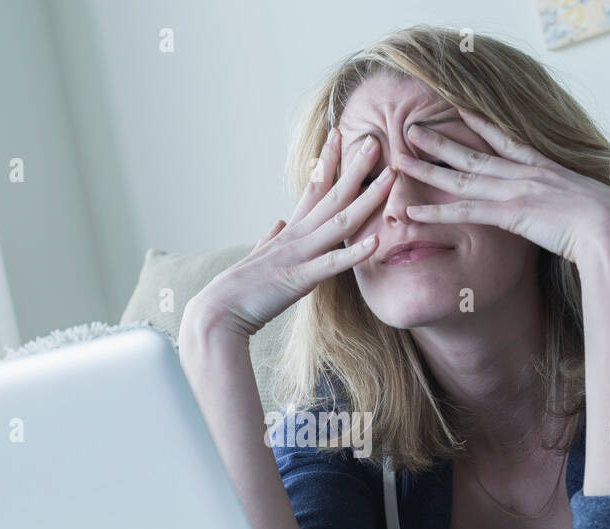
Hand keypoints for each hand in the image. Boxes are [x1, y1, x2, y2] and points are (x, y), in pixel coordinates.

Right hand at [186, 129, 397, 340]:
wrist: (219, 311)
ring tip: (390, 178)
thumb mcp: (258, 257)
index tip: (340, 135)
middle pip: (332, 195)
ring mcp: (299, 255)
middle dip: (355, 168)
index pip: (312, 188)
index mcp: (289, 232)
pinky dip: (355, 253)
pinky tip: (377, 241)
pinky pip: (332, 264)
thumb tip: (277, 223)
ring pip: (340, 221)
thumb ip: (270, 238)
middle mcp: (297, 236)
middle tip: (375, 141)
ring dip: (368, 199)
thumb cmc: (239, 288)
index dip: (328, 161)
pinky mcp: (300, 279)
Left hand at [396, 108, 609, 264]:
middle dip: (440, 142)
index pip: (508, 141)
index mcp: (550, 168)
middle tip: (412, 130)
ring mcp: (516, 192)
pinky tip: (410, 211)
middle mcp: (527, 174)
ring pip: (460, 178)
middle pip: (474, 154)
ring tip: (398, 160)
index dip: (482, 127)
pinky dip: (435, 211)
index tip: (460, 114)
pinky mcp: (510, 214)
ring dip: (427, 169)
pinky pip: (463, 212)